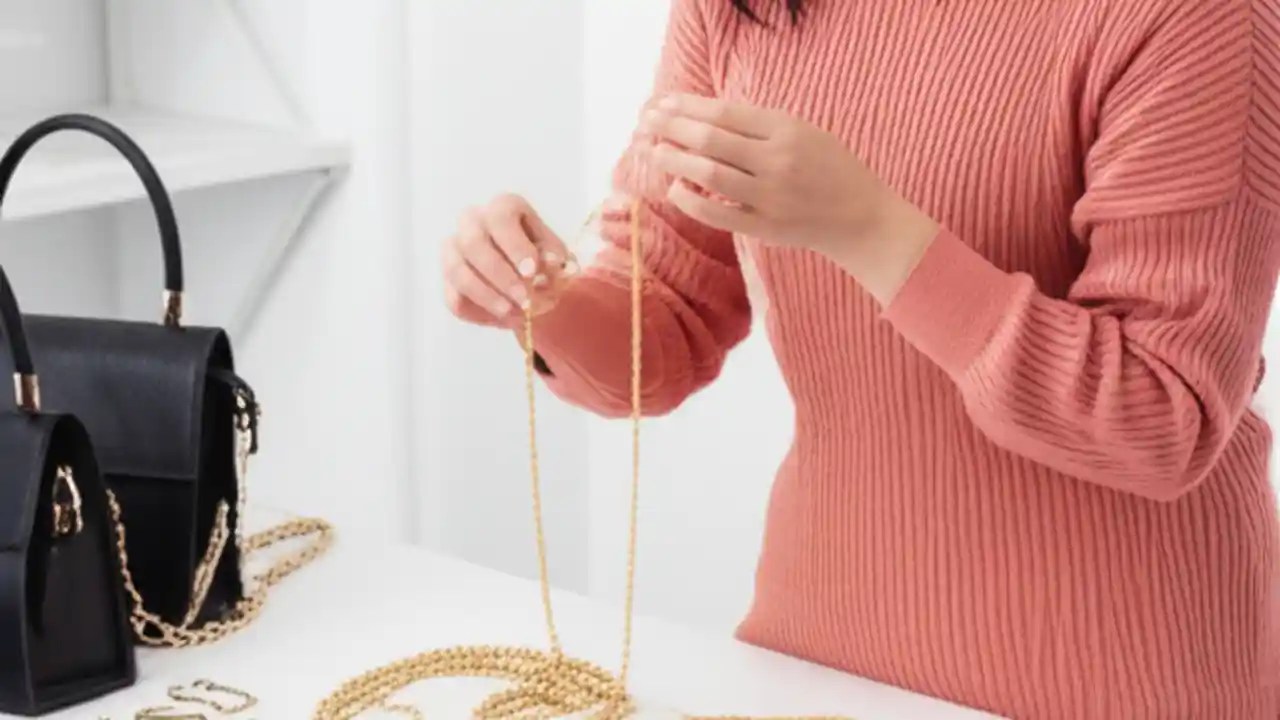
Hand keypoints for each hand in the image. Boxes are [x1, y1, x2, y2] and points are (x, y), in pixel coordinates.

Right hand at [442, 194, 577, 326]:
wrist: (529, 279)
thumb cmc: (543, 258)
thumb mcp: (556, 255)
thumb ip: (555, 258)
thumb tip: (556, 264)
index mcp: (502, 207)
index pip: (500, 219)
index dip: (514, 246)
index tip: (531, 272)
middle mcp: (472, 222)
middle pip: (473, 243)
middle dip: (500, 275)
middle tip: (525, 300)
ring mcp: (454, 250)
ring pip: (458, 271)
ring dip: (487, 296)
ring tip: (514, 314)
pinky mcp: (448, 280)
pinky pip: (454, 298)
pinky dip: (478, 312)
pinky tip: (503, 319)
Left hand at [639, 93, 939, 304]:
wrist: (861, 217)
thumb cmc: (829, 168)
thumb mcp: (804, 132)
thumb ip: (760, 125)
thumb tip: (704, 116)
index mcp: (787, 130)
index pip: (726, 113)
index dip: (689, 107)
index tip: (664, 104)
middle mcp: (777, 161)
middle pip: (712, 140)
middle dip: (673, 129)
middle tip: (649, 123)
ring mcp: (769, 196)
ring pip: (710, 175)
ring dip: (676, 161)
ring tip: (655, 151)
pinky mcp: (764, 227)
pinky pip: (717, 214)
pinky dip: (691, 201)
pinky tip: (675, 189)